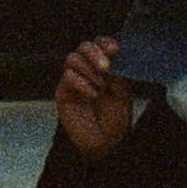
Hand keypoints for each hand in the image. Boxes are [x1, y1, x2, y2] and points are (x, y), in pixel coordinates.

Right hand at [56, 38, 136, 159]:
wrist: (105, 144)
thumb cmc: (115, 118)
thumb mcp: (123, 94)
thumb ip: (117, 74)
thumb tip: (112, 56)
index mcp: (104, 66)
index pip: (100, 44)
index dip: (105, 43)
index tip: (115, 50)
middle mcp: (88, 69)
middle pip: (83, 46)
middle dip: (95, 53)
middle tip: (106, 67)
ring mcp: (74, 80)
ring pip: (73, 58)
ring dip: (89, 70)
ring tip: (102, 88)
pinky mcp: (63, 92)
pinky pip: (68, 76)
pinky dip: (83, 84)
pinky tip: (93, 95)